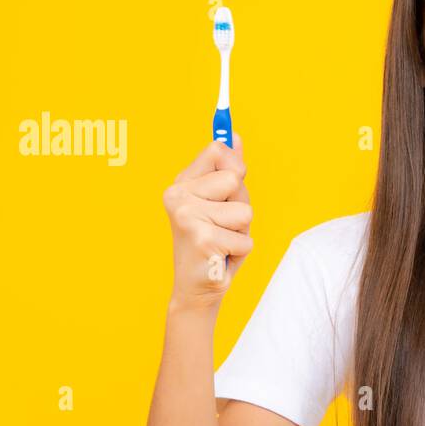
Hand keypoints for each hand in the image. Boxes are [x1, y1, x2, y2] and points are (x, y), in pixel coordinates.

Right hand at [163, 132, 251, 310]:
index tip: (228, 188)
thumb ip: (226, 170)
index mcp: (181, 183)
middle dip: (241, 204)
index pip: (218, 149)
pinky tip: (220, 257)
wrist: (196, 288)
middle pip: (236, 178)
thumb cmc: (212, 243)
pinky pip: (246, 239)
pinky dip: (240, 252)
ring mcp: (188, 216)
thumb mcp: (219, 203)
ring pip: (245, 211)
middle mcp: (179, 196)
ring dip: (242, 232)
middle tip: (222, 225)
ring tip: (222, 242)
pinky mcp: (203, 239)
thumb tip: (235, 137)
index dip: (235, 166)